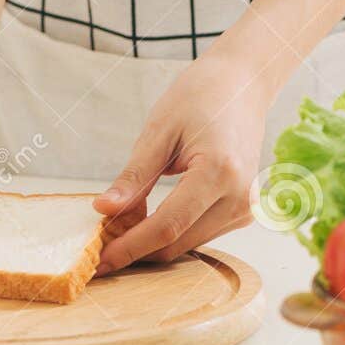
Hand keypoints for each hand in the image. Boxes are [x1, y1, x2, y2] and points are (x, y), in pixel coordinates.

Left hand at [93, 53, 271, 270]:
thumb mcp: (158, 132)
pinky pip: (199, 234)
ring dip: (151, 243)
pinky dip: (171, 233)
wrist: (242, 84)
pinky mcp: (243, 210)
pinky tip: (145, 220)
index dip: (130, 246)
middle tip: (99, 246)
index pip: (167, 226)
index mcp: (219, 172)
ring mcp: (246, 207)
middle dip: (136, 250)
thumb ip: (133, 177)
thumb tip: (103, 210)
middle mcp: (239, 197)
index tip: (99, 260)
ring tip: (118, 227)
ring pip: (188, 245)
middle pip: (178, 244)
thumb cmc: (200, 97)